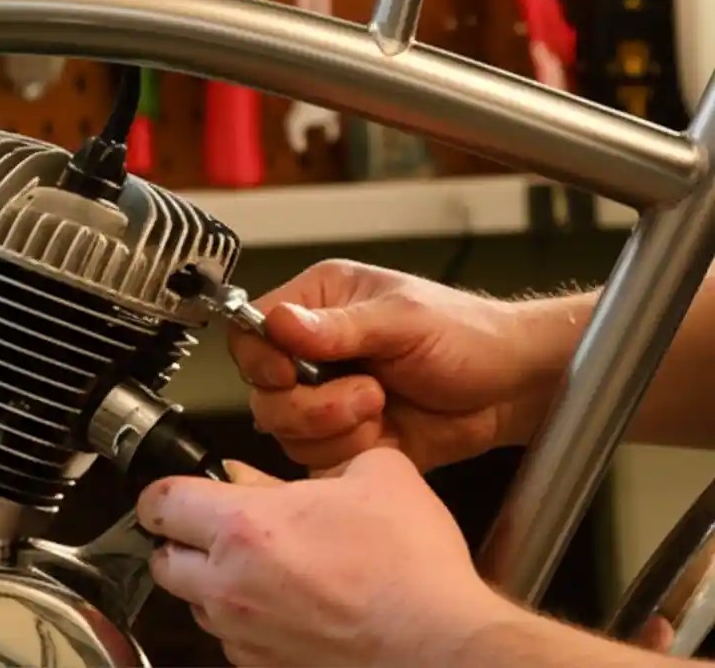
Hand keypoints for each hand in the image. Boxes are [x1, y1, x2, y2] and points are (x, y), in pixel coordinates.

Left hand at [137, 449, 514, 666]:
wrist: (440, 643)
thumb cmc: (412, 565)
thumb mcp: (377, 475)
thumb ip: (318, 464)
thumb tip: (264, 475)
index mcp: (245, 527)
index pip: (160, 503)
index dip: (162, 493)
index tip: (176, 493)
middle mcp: (230, 584)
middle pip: (164, 561)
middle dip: (180, 543)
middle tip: (214, 530)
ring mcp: (245, 634)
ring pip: (195, 606)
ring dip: (212, 585)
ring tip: (259, 569)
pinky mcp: (265, 667)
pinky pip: (232, 642)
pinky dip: (245, 623)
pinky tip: (285, 608)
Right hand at [229, 259, 577, 471]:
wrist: (510, 390)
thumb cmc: (470, 337)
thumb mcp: (405, 320)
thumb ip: (339, 326)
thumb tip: (280, 321)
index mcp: (318, 303)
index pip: (251, 331)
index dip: (262, 361)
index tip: (290, 373)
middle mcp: (313, 349)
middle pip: (262, 391)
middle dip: (311, 405)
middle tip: (366, 395)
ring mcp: (326, 396)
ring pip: (285, 429)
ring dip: (334, 429)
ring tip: (381, 410)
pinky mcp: (342, 436)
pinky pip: (313, 458)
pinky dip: (347, 452)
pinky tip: (384, 435)